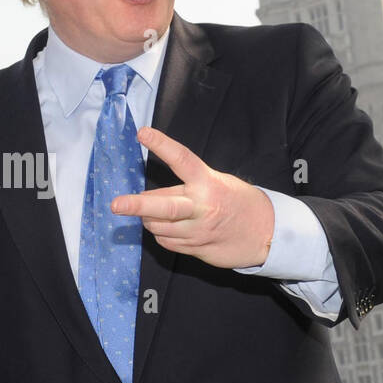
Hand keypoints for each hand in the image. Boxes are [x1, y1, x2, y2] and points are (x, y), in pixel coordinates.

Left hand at [110, 126, 274, 269]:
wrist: (266, 234)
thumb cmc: (238, 202)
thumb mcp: (218, 183)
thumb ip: (187, 186)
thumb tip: (151, 195)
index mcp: (208, 183)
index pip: (182, 159)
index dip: (162, 145)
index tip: (144, 133)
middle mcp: (201, 207)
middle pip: (164, 206)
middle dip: (137, 206)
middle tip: (116, 205)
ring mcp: (197, 231)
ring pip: (159, 226)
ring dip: (148, 219)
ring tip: (151, 213)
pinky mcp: (195, 248)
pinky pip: (166, 241)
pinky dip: (161, 233)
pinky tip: (169, 227)